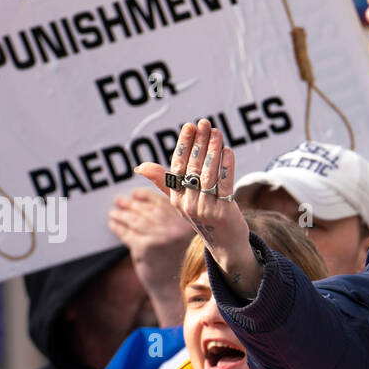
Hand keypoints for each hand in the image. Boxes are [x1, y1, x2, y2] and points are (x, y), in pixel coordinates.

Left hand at [108, 187, 196, 325]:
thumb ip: (168, 221)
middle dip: (131, 204)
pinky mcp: (145, 247)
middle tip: (119, 201)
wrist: (174, 289)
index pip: (162, 202)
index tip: (135, 194)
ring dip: (121, 215)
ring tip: (113, 213)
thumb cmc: (177, 263)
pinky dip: (118, 227)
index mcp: (186, 223)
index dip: (146, 196)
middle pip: (147, 210)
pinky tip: (113, 224)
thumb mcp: (180, 238)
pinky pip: (127, 233)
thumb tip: (141, 202)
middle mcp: (175, 228)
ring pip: (135, 220)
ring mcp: (160, 237)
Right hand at [134, 119, 255, 291]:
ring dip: (212, 151)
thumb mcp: (181, 200)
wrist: (226, 244)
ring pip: (208, 175)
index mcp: (176, 199)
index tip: (189, 126)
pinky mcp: (224, 213)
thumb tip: (139, 166)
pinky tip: (228, 151)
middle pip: (192, 168)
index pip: (177, 167)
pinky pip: (225, 186)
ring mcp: (206, 210)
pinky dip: (227, 167)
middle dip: (199, 143)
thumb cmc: (204, 216)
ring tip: (216, 132)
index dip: (183, 146)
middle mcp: (188, 205)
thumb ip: (164, 181)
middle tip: (205, 123)